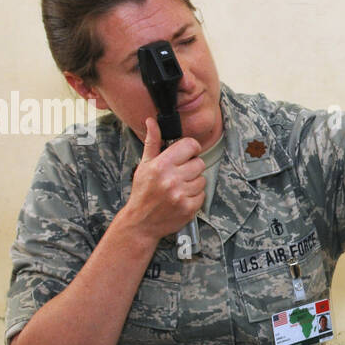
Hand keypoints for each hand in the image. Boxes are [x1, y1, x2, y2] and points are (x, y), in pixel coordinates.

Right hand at [122, 117, 204, 240]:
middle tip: (180, 174)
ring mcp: (181, 195)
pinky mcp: (189, 208)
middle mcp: (171, 179)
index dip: (191, 148)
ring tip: (179, 187)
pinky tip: (182, 198)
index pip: (190, 145)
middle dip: (192, 167)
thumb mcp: (144, 165)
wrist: (141, 222)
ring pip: (202, 179)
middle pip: (199, 163)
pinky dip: (195, 196)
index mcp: (161, 165)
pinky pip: (203, 195)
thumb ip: (152, 142)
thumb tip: (151, 121)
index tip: (188, 153)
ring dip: (194, 182)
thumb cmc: (142, 192)